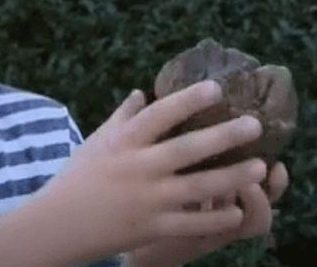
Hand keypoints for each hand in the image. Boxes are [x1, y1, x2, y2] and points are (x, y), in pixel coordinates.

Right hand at [28, 82, 267, 263]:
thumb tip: (140, 92)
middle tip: (255, 125)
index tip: (217, 88)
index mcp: (124, 142)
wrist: (56, 225)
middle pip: (188, 149)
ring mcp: (147, 200)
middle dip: (224, 136)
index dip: (189, 100)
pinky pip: (190, 224)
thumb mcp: (96, 142)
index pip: (160, 114)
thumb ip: (121, 118)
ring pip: (198, 188)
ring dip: (232, 177)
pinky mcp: (150, 228)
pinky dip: (215, 219)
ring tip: (261, 168)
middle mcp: (138, 168)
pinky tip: (238, 212)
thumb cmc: (76, 179)